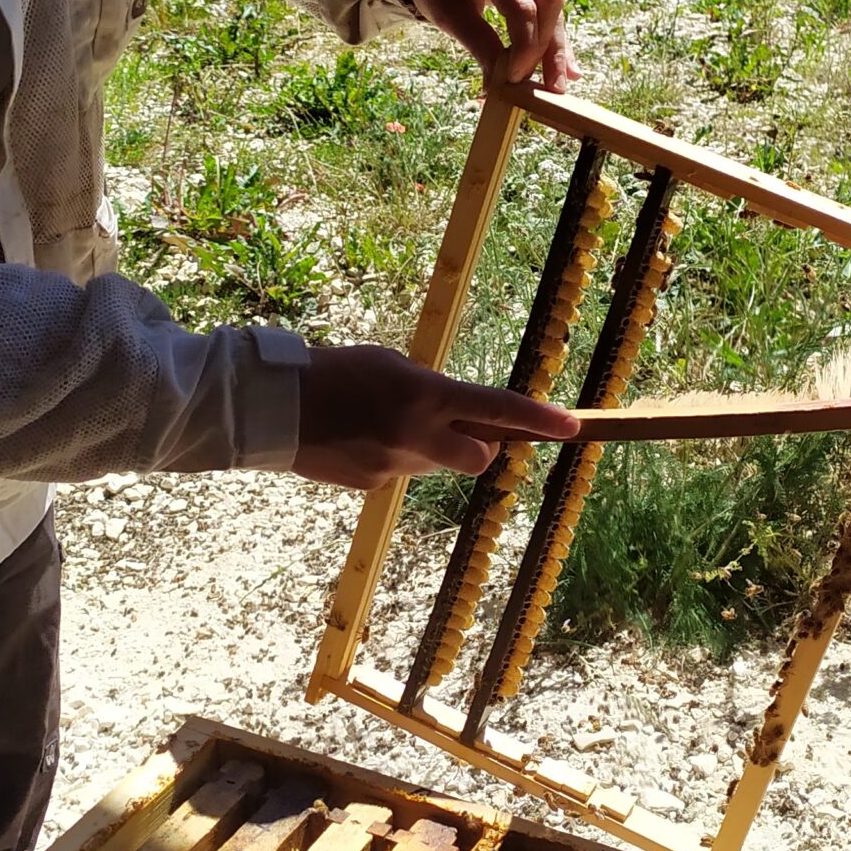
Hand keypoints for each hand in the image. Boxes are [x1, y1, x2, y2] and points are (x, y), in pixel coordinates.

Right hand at [295, 342, 580, 489]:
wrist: (277, 407)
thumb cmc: (336, 370)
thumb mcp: (391, 364)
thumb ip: (429, 388)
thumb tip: (453, 412)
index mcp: (426, 396)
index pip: (497, 409)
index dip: (539, 420)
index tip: (574, 426)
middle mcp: (418, 436)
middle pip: (480, 457)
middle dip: (481, 445)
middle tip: (461, 428)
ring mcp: (396, 467)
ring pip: (436, 465)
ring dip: (427, 448)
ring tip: (383, 424)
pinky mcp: (374, 487)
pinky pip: (400, 473)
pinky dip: (391, 458)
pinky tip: (359, 440)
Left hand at [403, 0, 577, 92]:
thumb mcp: (445, 13)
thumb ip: (477, 42)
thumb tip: (500, 83)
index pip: (522, 6)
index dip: (525, 47)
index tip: (516, 78)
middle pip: (549, 0)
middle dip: (551, 47)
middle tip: (549, 87)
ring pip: (554, 3)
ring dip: (558, 45)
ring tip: (558, 84)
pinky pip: (548, 3)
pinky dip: (552, 34)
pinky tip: (564, 65)